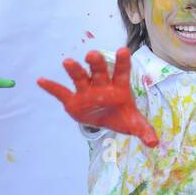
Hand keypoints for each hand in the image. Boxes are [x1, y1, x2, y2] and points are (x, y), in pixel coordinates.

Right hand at [37, 48, 159, 146]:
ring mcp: (86, 91)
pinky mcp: (73, 100)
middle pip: (99, 71)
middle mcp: (102, 85)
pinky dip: (52, 87)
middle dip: (96, 63)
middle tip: (92, 55)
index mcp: (118, 87)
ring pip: (80, 77)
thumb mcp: (133, 123)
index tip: (123, 51)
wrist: (105, 119)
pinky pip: (61, 92)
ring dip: (74, 70)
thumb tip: (154, 143)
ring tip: (68, 62)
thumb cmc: (121, 115)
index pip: (122, 72)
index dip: (122, 62)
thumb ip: (143, 130)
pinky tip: (41, 81)